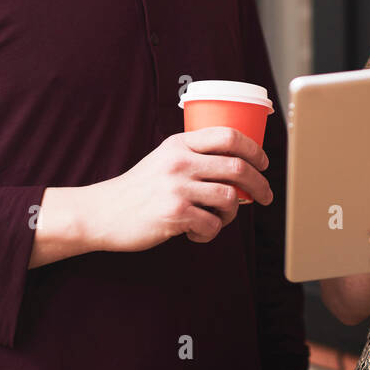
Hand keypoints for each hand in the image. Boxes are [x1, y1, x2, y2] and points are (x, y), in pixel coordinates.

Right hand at [83, 127, 272, 250]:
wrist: (103, 212)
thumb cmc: (139, 189)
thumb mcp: (164, 159)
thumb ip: (193, 155)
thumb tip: (238, 166)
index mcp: (180, 144)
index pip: (229, 135)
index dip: (254, 149)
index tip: (264, 163)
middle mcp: (180, 162)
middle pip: (238, 167)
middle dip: (260, 185)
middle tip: (265, 197)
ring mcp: (177, 188)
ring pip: (230, 198)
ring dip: (232, 213)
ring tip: (218, 218)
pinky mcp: (175, 214)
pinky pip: (212, 225)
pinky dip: (210, 233)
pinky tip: (195, 233)